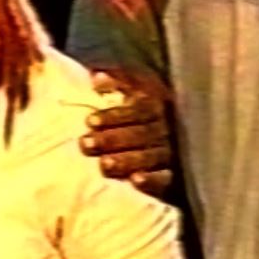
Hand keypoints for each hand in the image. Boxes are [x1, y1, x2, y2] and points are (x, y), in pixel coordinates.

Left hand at [81, 72, 174, 197]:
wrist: (166, 130)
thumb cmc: (136, 106)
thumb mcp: (132, 86)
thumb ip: (116, 79)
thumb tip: (96, 77)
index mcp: (155, 104)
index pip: (138, 109)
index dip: (114, 115)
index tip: (90, 122)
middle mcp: (164, 128)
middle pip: (141, 134)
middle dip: (113, 139)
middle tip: (86, 145)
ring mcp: (169, 152)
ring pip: (150, 155)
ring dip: (126, 160)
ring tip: (103, 164)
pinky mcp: (173, 175)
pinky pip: (165, 178)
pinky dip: (152, 180)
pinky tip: (135, 181)